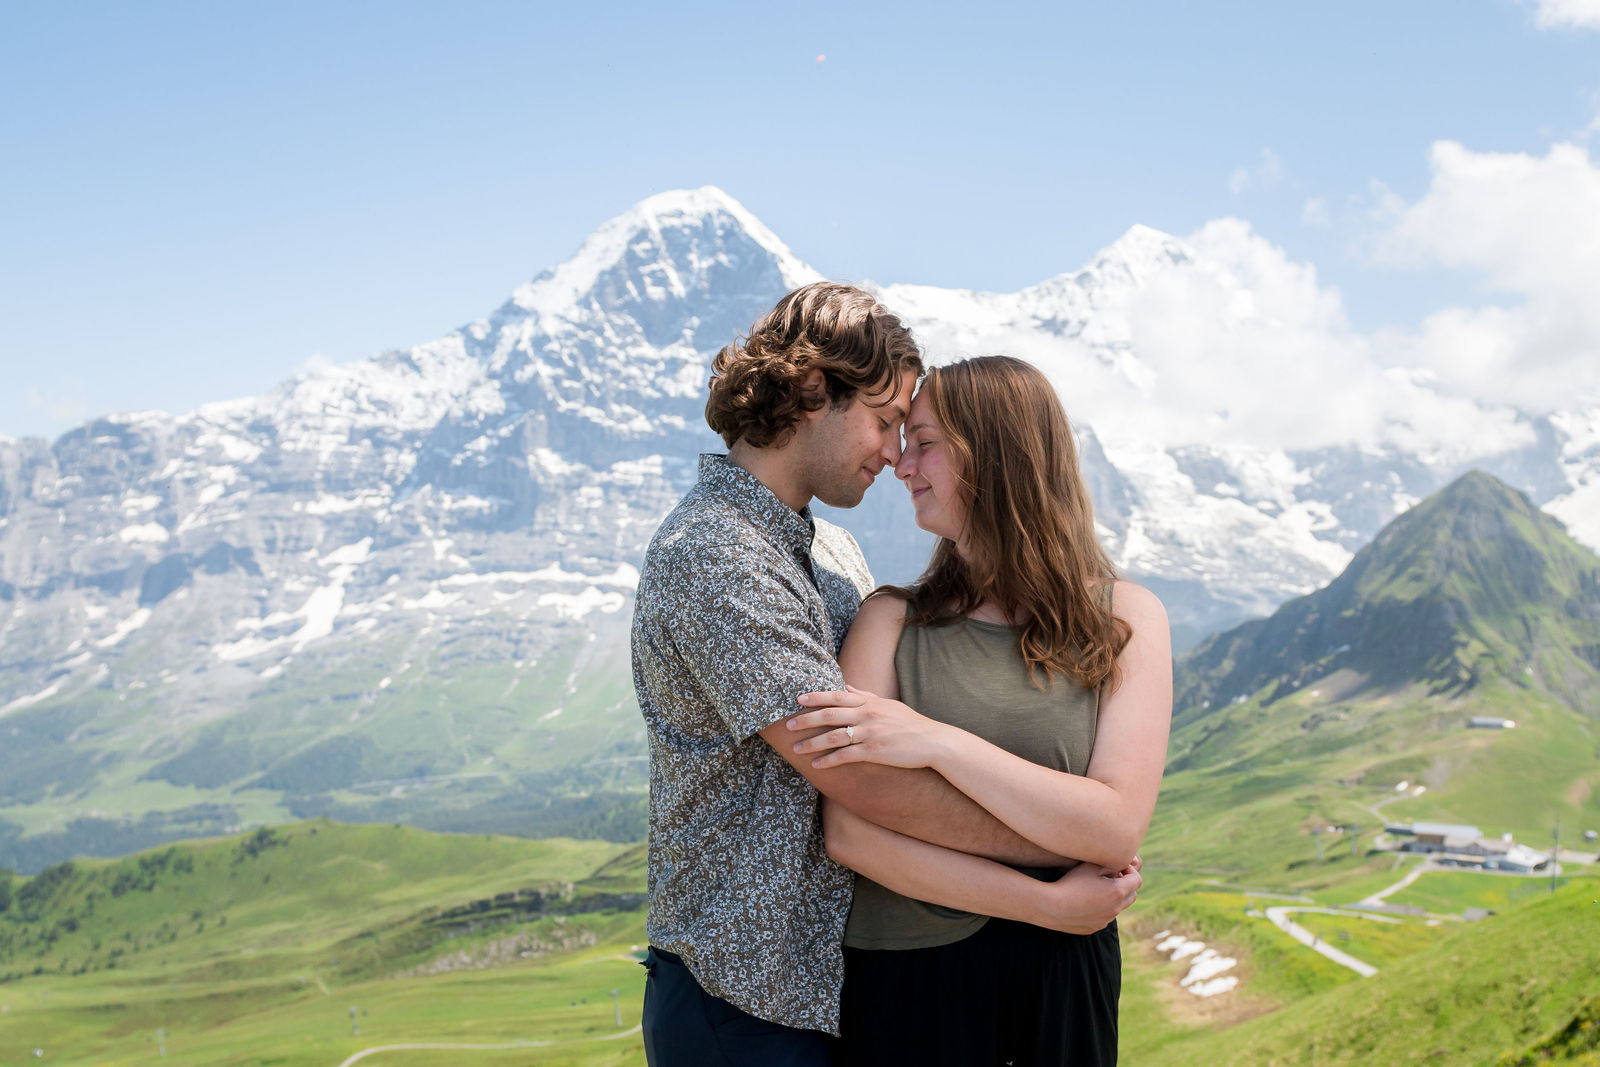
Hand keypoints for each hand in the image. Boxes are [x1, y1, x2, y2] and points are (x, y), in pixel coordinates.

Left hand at [787, 686, 951, 769]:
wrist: (932, 741)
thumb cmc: (910, 723)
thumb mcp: (888, 704)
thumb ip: (865, 696)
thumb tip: (847, 687)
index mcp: (869, 703)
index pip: (837, 696)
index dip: (816, 697)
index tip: (799, 700)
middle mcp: (867, 715)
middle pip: (829, 715)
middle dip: (806, 720)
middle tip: (788, 725)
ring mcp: (870, 733)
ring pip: (833, 736)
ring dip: (812, 743)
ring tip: (796, 749)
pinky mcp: (874, 752)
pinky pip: (845, 756)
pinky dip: (829, 760)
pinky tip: (817, 765)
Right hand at [1030, 860, 1141, 934]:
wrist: (1051, 907)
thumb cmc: (1071, 883)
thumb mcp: (1090, 867)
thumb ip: (1110, 864)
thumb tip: (1119, 867)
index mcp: (1118, 892)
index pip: (1137, 880)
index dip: (1130, 871)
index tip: (1117, 867)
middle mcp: (1116, 909)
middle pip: (1132, 895)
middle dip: (1125, 885)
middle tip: (1109, 877)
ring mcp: (1106, 920)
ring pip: (1118, 907)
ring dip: (1113, 898)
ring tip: (1095, 889)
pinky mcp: (1095, 928)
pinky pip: (1104, 917)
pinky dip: (1101, 909)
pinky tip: (1084, 902)